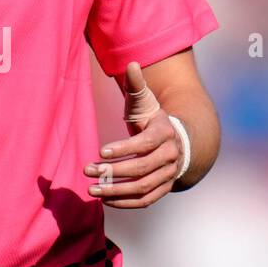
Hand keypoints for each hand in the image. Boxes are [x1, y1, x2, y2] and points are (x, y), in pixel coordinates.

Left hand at [83, 60, 182, 208]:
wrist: (179, 142)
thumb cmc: (154, 120)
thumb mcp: (147, 101)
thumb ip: (137, 85)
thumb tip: (131, 63)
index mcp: (165, 133)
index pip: (145, 144)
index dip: (124, 148)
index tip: (101, 151)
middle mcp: (170, 156)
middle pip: (142, 168)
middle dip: (113, 171)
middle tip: (88, 170)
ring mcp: (169, 175)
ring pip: (143, 187)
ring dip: (116, 190)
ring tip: (92, 189)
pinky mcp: (164, 188)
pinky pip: (146, 200)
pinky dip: (126, 203)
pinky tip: (105, 200)